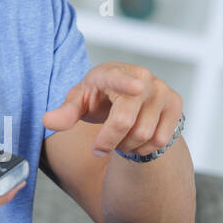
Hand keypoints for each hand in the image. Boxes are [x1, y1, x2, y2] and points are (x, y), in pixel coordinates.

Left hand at [43, 63, 182, 157]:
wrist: (129, 93)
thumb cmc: (99, 97)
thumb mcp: (79, 102)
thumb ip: (65, 113)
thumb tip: (47, 121)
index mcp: (112, 73)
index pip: (119, 78)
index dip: (126, 83)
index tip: (136, 87)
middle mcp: (142, 77)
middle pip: (125, 121)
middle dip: (109, 141)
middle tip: (99, 147)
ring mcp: (161, 90)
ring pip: (144, 135)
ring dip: (126, 147)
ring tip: (119, 140)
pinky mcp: (175, 103)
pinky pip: (160, 140)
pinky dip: (144, 148)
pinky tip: (136, 140)